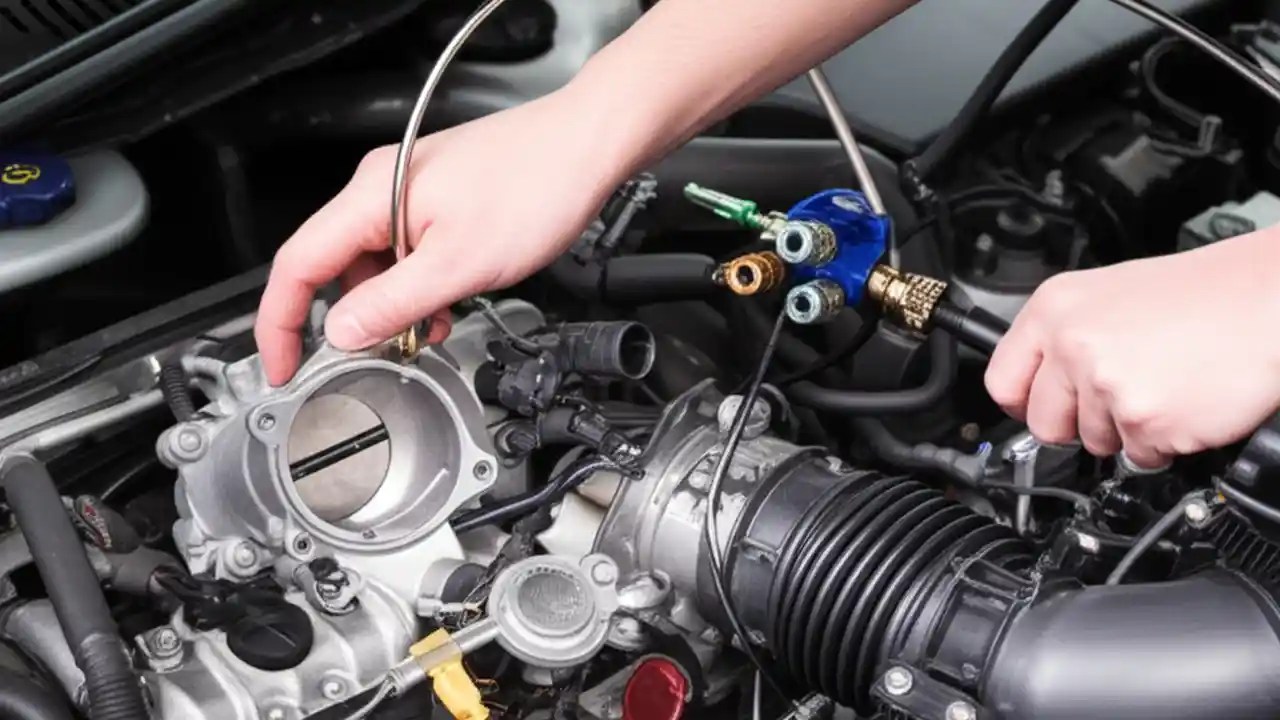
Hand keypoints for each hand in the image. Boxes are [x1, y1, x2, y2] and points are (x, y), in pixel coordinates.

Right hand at [254, 87, 631, 385]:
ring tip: (428, 329)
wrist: (587, 146)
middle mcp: (380, 187)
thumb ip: (393, 303)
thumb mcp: (459, 265)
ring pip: (374, 263)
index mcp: (371, 196)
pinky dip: (418, 286)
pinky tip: (446, 304)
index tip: (281, 366)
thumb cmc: (536, 186)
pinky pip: (407, 251)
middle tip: (371, 356)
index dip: (280, 323)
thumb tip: (341, 334)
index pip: (297, 265)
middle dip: (349, 318)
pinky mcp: (438, 198)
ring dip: (392, 306)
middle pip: (333, 266)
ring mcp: (408, 190)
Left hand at [985, 228, 1279, 467]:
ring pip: (1095, 442)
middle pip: (1044, 424)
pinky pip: (1141, 456)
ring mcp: (1106, 385)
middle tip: (1120, 398)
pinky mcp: (1145, 421)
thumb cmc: (1208, 295)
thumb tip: (1042, 383)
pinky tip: (1185, 402)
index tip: (1038, 408)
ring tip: (1165, 386)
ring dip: (1129, 430)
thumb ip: (1069, 337)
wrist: (1271, 300)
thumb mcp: (1114, 296)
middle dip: (1079, 424)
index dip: (1025, 403)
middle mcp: (1072, 344)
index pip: (1002, 380)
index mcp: (1056, 309)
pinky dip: (1166, 442)